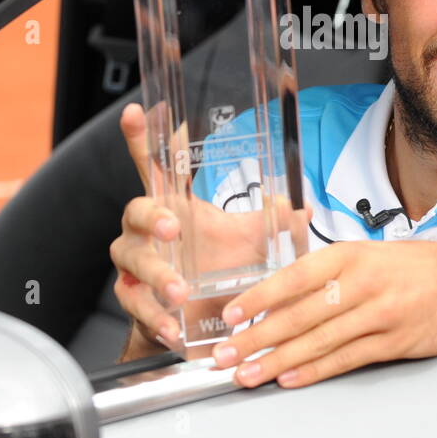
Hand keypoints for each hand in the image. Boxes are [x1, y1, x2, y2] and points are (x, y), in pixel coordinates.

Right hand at [108, 102, 307, 357]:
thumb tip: (303, 207)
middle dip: (153, 217)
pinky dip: (155, 315)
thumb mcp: (249, 244)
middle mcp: (147, 232)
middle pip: (136, 211)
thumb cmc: (218, 271)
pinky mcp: (134, 300)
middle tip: (173, 226)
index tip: (136, 112)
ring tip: (180, 290)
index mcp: (172, 207)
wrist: (200, 324)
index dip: (141, 137)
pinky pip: (135, 303)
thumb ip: (271, 224)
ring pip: (133, 259)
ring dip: (157, 274)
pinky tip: (173, 324)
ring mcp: (136, 264)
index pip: (154, 166)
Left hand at [207, 238, 436, 388]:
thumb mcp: (365, 254)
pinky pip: (346, 358)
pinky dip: (315, 370)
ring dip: (277, 361)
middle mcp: (361, 282)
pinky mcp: (394, 341)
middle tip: (227, 355)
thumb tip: (274, 299)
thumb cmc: (412, 267)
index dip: (259, 298)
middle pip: (300, 314)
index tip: (231, 315)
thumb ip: (324, 274)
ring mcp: (379, 313)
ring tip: (249, 374)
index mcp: (348, 255)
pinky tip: (290, 378)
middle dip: (257, 338)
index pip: (293, 277)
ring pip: (318, 340)